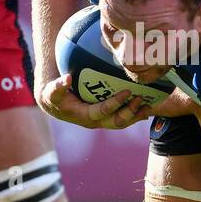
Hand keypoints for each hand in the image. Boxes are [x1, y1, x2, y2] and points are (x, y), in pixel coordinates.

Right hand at [37, 73, 153, 129]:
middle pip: (117, 122)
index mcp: (85, 116)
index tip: (127, 91)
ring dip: (137, 115)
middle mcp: (96, 122)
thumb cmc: (54, 97)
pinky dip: (136, 114)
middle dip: (130, 112)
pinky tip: (147, 105)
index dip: (115, 103)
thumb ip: (58, 86)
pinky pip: (125, 118)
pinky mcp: (108, 118)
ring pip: (124, 123)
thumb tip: (66, 78)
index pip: (103, 111)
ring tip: (149, 105)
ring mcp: (103, 121)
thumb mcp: (52, 92)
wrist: (57, 106)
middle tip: (141, 98)